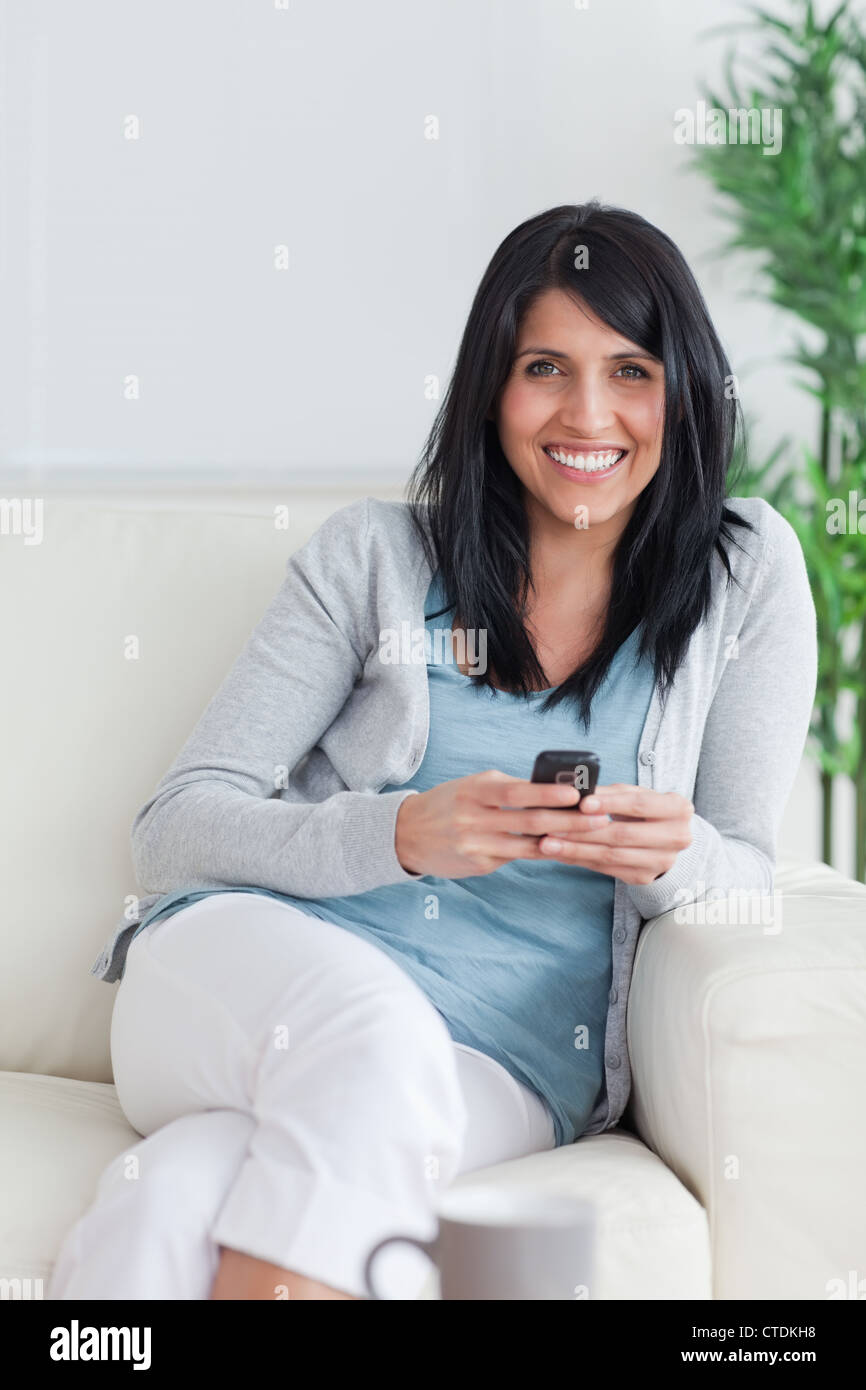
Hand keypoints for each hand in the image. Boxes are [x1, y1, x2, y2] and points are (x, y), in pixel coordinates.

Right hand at [394, 769, 611, 877]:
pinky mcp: (478, 864)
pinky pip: (514, 858)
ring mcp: (476, 843)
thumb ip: (506, 789)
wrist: (405, 833)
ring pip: (527, 844)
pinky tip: (561, 850)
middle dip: (568, 820)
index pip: (517, 791)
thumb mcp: (472, 787)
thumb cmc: (449, 804)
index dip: (548, 794)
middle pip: (529, 819)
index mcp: (475, 790)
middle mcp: (474, 816)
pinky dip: (539, 853)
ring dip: (561, 841)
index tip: (576, 794)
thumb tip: (552, 791)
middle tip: (599, 818)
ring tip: (590, 836)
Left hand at [535, 783, 694, 884]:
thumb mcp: (635, 794)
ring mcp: (662, 862)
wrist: (665, 837)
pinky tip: (559, 853)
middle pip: (623, 835)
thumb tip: (576, 792)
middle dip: (584, 831)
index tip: (582, 803)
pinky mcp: (644, 877)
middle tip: (552, 826)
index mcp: (678, 809)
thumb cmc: (644, 809)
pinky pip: (606, 869)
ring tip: (547, 843)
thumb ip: (610, 793)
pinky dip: (580, 860)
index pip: (640, 805)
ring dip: (575, 849)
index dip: (609, 803)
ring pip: (611, 855)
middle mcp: (677, 838)